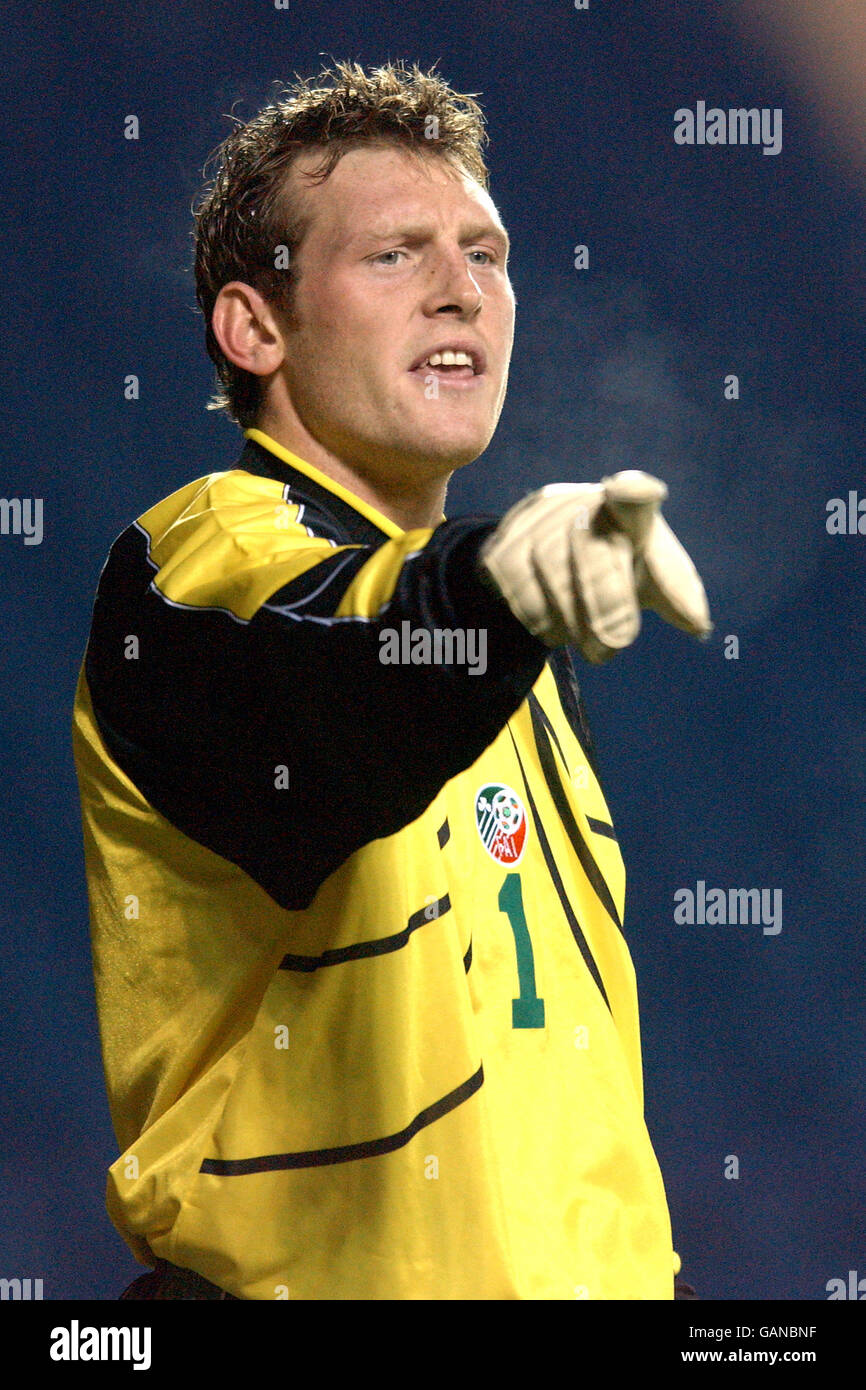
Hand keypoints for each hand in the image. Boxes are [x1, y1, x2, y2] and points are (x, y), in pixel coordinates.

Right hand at [479, 470, 711, 663]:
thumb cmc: (619, 568)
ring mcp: (535, 522)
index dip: (633, 493)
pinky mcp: (501, 544)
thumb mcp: (653, 579)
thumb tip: (699, 623)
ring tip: (587, 642)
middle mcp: (579, 503)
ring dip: (572, 622)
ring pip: (551, 575)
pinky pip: (517, 589)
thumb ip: (676, 595)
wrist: (548, 557)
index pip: (634, 495)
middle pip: (591, 550)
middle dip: (605, 604)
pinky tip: (554, 627)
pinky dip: (539, 619)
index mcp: (628, 509)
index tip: (632, 489)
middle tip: (613, 645)